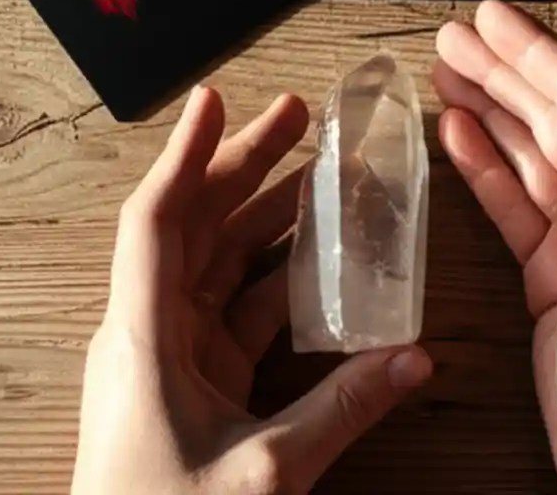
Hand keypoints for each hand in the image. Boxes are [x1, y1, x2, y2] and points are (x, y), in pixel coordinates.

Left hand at [72, 87, 432, 494]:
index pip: (156, 220)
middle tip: (295, 119)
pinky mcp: (194, 386)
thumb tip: (411, 359)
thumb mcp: (264, 471)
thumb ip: (343, 409)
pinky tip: (320, 265)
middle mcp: (150, 334)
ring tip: (321, 179)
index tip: (214, 99)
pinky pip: (237, 312)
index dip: (186, 153)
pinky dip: (278, 283)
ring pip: (220, 264)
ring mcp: (171, 358)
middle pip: (196, 227)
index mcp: (145, 338)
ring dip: (267, 220)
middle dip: (244, 167)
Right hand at [434, 1, 556, 494]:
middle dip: (507, 69)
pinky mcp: (553, 269)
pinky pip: (514, 200)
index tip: (491, 17)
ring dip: (490, 106)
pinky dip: (484, 163)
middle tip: (454, 33)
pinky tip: (455, 133)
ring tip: (445, 68)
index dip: (540, 52)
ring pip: (531, 150)